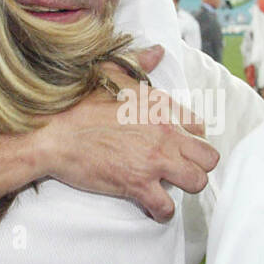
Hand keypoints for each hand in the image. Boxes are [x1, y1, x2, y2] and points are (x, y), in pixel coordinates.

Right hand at [36, 45, 219, 221]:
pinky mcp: (137, 184)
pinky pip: (166, 207)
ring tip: (167, 186)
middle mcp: (165, 133)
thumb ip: (139, 61)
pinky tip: (150, 205)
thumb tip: (157, 52)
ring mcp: (154, 161)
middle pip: (209, 158)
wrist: (55, 134)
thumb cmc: (79, 104)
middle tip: (178, 168)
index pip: (200, 127)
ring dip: (183, 187)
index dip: (191, 139)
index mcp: (162, 107)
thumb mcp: (111, 72)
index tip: (177, 145)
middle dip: (197, 165)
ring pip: (197, 183)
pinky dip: (160, 211)